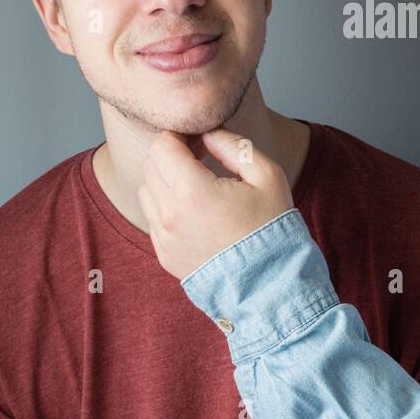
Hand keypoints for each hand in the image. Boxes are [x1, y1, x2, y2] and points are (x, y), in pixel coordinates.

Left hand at [138, 128, 294, 280]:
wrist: (270, 285)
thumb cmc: (272, 228)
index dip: (180, 135)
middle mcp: (169, 214)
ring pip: (147, 191)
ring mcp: (164, 238)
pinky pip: (153, 219)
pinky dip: (167, 208)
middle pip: (151, 165)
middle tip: (200, 158)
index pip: (162, 145)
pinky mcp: (165, 256)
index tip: (199, 140)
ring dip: (166, 181)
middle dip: (172, 155)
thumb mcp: (267, 176)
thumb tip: (208, 133)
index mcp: (192, 191)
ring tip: (198, 187)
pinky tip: (196, 212)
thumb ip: (234, 145)